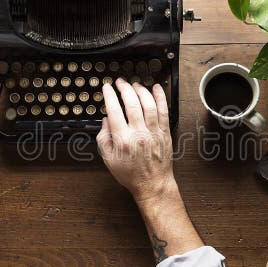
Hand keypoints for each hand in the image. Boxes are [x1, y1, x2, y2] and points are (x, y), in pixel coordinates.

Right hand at [97, 79, 174, 202]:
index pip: (114, 110)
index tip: (107, 87)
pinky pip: (164, 111)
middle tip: (120, 82)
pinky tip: (156, 88)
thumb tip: (106, 119)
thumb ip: (103, 138)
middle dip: (124, 88)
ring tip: (134, 85)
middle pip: (131, 103)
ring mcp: (153, 132)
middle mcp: (138, 134)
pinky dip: (160, 97)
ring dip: (141, 90)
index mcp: (122, 139)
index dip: (110, 95)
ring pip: (148, 104)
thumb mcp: (108, 159)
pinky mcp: (164, 133)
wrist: (152, 184)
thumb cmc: (130, 173)